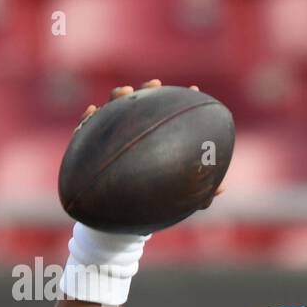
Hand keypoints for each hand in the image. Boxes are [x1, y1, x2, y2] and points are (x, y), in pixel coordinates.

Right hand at [74, 80, 225, 206]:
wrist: (124, 221)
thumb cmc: (155, 204)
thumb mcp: (179, 199)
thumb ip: (198, 194)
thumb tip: (220, 189)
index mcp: (156, 140)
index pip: (169, 115)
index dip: (181, 101)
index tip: (195, 90)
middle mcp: (135, 134)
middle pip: (141, 106)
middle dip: (148, 91)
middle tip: (156, 85)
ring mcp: (112, 138)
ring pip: (112, 111)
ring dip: (118, 97)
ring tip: (125, 92)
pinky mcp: (91, 148)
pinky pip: (86, 130)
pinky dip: (88, 119)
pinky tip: (92, 112)